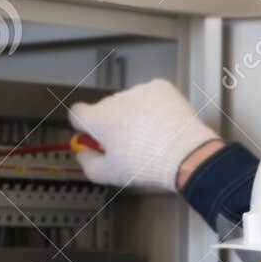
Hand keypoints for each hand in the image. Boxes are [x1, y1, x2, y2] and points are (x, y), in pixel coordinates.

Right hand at [69, 78, 220, 191]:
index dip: (84, 126)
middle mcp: (115, 99)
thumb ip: (87, 163)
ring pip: (128, 102)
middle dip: (112, 123)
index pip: (77, 113)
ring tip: (149, 137)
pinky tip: (160, 124)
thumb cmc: (146, 164)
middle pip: (105, 109)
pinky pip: (149, 96)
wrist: (183, 153)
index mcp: (98, 119)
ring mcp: (138, 90)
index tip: (93, 136)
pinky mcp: (159, 87)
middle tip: (127, 145)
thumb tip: (83, 154)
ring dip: (133, 115)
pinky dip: (152, 107)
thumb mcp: (108, 174)